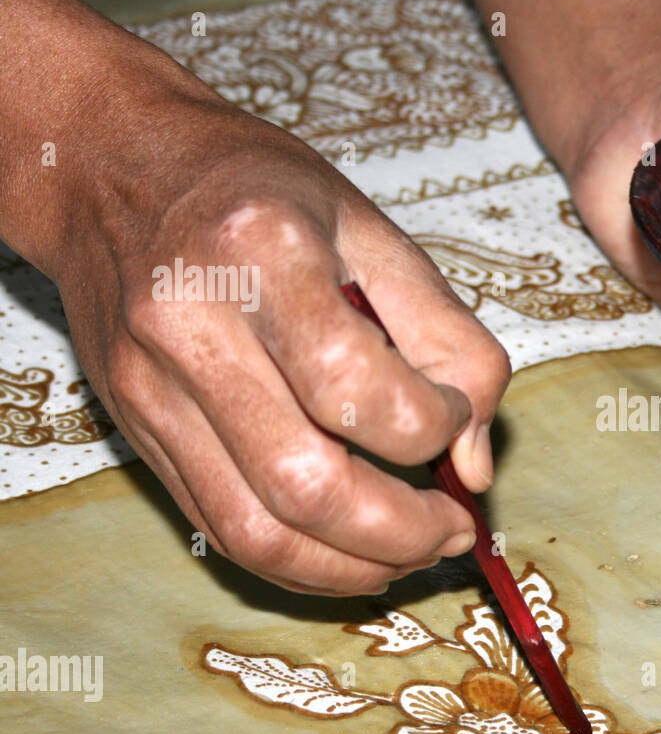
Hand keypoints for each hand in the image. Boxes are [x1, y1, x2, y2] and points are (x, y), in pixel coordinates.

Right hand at [55, 98, 510, 595]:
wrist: (114, 165)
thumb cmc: (258, 187)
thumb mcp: (375, 230)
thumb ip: (449, 340)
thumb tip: (474, 463)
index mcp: (261, 252)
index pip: (357, 388)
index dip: (430, 427)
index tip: (456, 420)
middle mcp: (191, 327)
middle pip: (304, 484)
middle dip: (401, 532)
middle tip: (454, 531)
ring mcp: (151, 389)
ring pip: (256, 532)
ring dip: (352, 568)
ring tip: (413, 555)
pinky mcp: (137, 431)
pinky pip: (221, 530)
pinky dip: (298, 562)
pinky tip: (352, 551)